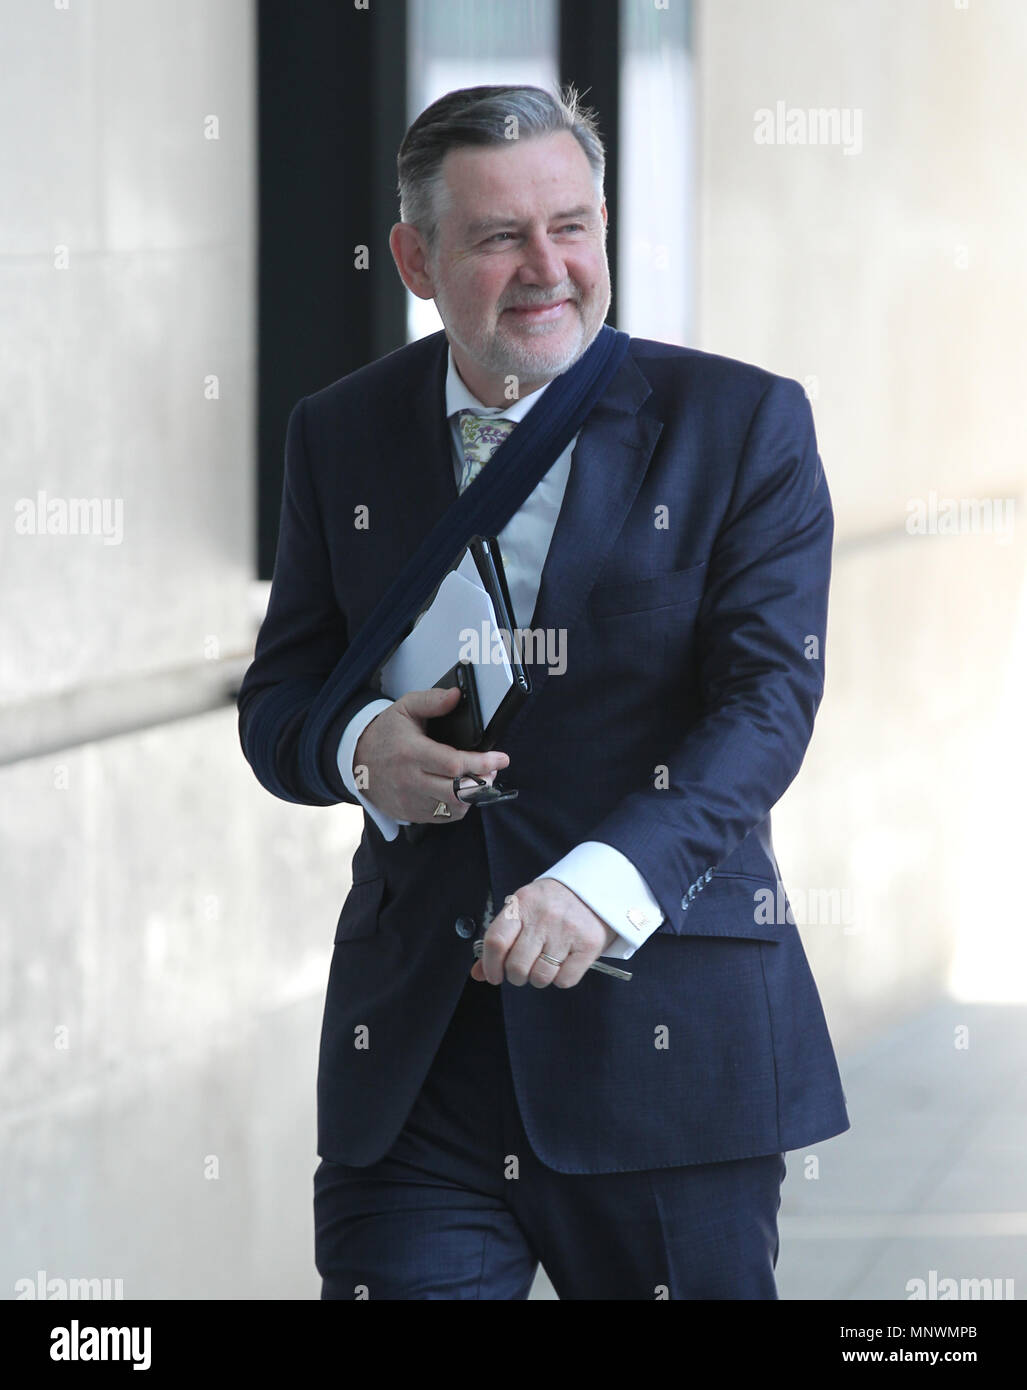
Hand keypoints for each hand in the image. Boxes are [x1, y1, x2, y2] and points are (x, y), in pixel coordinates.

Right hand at [352, 686, 508, 822]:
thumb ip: (432, 700)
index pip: (454, 764)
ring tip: (478, 779)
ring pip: (454, 808)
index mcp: (410, 752)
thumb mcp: (405, 708)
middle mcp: (410, 780)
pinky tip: (461, 791)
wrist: (357, 761)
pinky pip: (443, 816)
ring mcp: (409, 800)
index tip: (501, 758)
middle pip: (458, 792)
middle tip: (492, 770)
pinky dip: (458, 806)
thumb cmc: (385, 733)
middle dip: (484, 782)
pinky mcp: (410, 814)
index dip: (482, 762)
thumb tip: (456, 696)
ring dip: (473, 796)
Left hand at [470, 878, 617, 989]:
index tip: (493, 975)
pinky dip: (560, 979)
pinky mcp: (589, 945)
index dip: (490, 965)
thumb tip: (479, 973)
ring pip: (540, 977)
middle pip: (517, 966)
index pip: (496, 941)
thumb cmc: (552, 903)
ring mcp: (568, 931)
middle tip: (521, 970)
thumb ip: (500, 941)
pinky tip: (562, 963)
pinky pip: (564, 980)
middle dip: (515, 976)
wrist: (594, 888)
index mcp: (522, 904)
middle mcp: (544, 917)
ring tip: (543, 965)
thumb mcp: (523, 910)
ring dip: (538, 978)